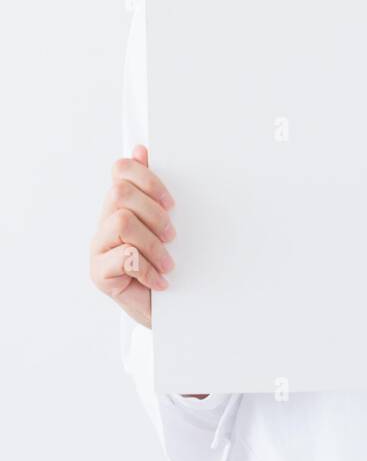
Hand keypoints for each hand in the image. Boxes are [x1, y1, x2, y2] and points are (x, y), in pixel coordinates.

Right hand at [89, 143, 175, 328]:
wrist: (168, 310)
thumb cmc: (165, 266)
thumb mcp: (165, 225)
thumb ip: (153, 190)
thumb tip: (142, 151)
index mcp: (120, 206)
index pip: (121, 171)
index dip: (147, 178)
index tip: (171, 202)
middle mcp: (105, 223)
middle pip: (120, 194)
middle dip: (154, 214)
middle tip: (172, 237)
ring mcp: (99, 248)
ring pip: (122, 222)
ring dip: (153, 245)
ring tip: (167, 264)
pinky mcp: (99, 274)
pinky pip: (124, 257)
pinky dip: (147, 268)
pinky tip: (158, 280)